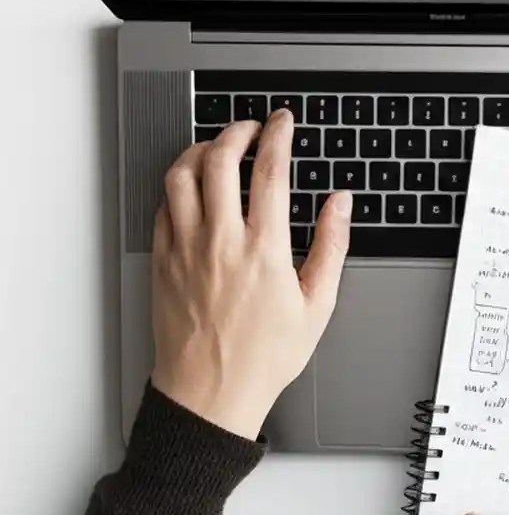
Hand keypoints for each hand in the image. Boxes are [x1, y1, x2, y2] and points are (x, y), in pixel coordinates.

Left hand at [150, 109, 351, 439]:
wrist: (210, 393)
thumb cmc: (264, 357)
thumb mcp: (317, 305)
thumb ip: (332, 246)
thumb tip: (340, 204)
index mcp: (265, 251)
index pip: (270, 171)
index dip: (277, 136)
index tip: (283, 121)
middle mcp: (221, 242)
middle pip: (220, 161)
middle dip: (237, 132)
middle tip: (251, 127)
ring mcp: (186, 249)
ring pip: (181, 176)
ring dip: (200, 150)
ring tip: (217, 147)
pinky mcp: (163, 261)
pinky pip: (163, 206)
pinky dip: (178, 184)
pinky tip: (192, 186)